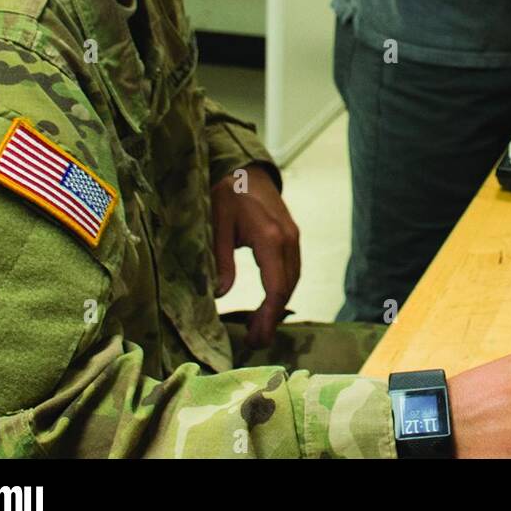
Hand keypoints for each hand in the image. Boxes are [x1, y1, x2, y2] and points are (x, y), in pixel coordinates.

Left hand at [211, 164, 300, 347]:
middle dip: (273, 317)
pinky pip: (292, 268)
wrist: (245, 168)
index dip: (268, 315)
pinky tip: (268, 303)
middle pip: (288, 286)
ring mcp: (293, 236)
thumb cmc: (227, 193)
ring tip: (260, 328)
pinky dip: (282, 289)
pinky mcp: (291, 235)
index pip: (277, 286)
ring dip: (279, 305)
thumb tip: (222, 294)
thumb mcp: (217, 225)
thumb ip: (221, 260)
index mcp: (269, 237)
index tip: (255, 337)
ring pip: (293, 279)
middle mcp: (287, 238)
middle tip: (255, 342)